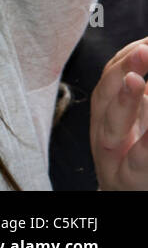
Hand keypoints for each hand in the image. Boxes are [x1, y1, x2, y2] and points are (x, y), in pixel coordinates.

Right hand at [90, 38, 147, 189]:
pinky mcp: (131, 179)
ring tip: (139, 81)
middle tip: (145, 50)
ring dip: (124, 102)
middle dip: (122, 70)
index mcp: (107, 113)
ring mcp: (113, 157)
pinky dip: (146, 144)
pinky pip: (139, 160)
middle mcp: (103, 132)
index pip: (110, 76)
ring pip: (112, 127)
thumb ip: (139, 94)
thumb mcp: (137, 118)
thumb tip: (147, 50)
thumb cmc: (136, 156)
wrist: (128, 198)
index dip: (127, 56)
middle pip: (104, 96)